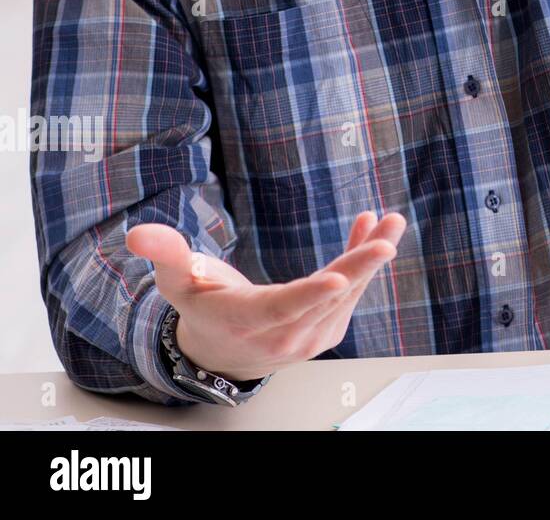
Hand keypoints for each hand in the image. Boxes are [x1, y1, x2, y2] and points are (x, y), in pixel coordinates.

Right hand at [125, 210, 405, 382]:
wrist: (222, 350)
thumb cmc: (200, 306)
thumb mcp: (178, 280)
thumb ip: (166, 254)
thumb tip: (138, 233)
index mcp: (248, 322)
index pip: (282, 310)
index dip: (310, 296)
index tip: (338, 280)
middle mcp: (283, 336)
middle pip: (325, 300)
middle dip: (359, 266)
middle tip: (387, 239)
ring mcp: (310, 337)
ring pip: (347, 295)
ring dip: (370, 255)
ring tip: (391, 220)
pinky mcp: (327, 329)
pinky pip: (350, 294)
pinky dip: (361, 261)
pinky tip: (371, 227)